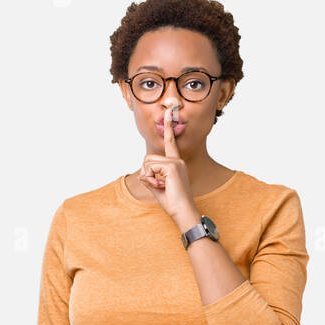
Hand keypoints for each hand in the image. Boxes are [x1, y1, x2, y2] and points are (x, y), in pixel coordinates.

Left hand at [137, 108, 196, 225]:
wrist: (183, 213)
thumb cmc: (172, 202)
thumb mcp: (157, 186)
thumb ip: (149, 176)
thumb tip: (141, 174)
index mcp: (175, 163)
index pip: (170, 142)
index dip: (169, 127)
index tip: (170, 112)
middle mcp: (177, 160)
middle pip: (147, 158)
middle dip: (146, 173)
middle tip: (158, 185)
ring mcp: (176, 163)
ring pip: (147, 163)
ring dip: (149, 178)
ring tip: (161, 187)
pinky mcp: (172, 167)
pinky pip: (149, 168)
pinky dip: (150, 180)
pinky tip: (161, 186)